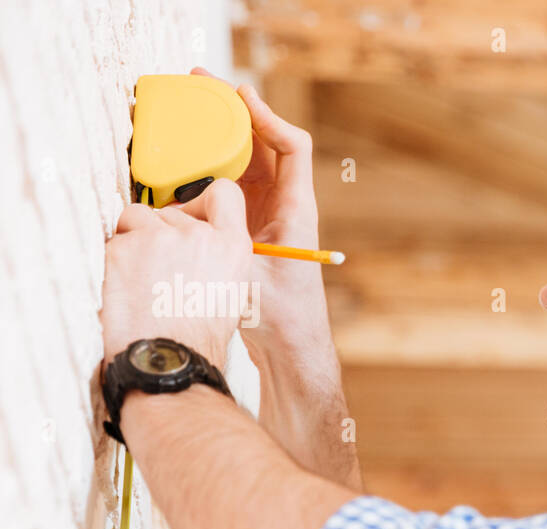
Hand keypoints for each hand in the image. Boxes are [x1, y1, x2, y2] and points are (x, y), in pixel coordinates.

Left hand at [100, 180, 252, 370]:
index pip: (224, 193)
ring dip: (134, 239)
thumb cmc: (197, 337)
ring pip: (136, 217)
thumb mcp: (230, 291)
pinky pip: (112, 240)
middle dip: (162, 233)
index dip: (203, 202)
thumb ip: (216, 255)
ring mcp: (158, 237)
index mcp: (232, 246)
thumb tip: (191, 236)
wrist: (166, 358)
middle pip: (171, 211)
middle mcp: (198, 234)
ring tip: (140, 278)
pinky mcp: (121, 246)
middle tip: (160, 273)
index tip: (190, 215)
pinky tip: (124, 289)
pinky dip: (113, 260)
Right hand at [189, 67, 329, 362]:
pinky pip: (226, 189)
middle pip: (263, 146)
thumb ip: (222, 244)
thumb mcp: (250, 277)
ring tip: (180, 115)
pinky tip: (173, 168)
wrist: (290, 350)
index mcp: (297, 209)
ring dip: (215, 138)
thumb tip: (181, 220)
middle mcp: (285, 207)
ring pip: (242, 164)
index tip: (235, 95)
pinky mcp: (248, 230)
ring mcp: (267, 217)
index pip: (292, 147)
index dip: (266, 116)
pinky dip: (203, 173)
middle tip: (196, 85)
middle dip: (232, 113)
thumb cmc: (281, 318)